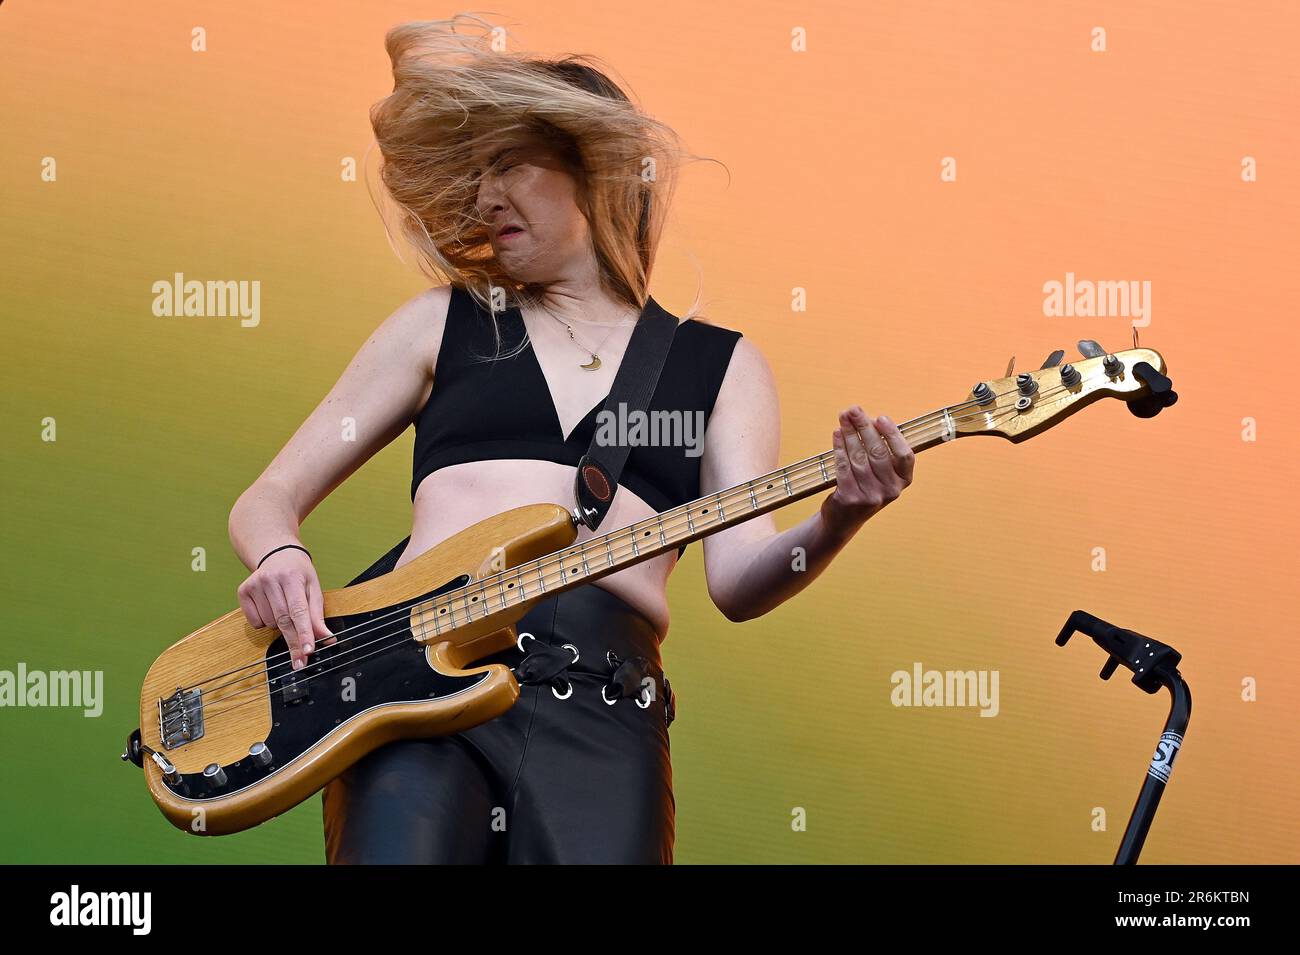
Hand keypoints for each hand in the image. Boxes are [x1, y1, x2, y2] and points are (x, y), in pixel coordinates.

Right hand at [236, 549, 334, 669]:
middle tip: (301, 660)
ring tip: (284, 607)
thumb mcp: (314, 588)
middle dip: (294, 643)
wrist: (277, 553)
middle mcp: (271, 580)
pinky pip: (255, 622)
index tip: (308, 651)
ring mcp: (255, 585)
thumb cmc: (299, 573)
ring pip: (270, 623)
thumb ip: (317, 614)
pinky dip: (265, 622)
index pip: (299, 611)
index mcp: (293, 577)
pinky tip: (269, 606)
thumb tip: (327, 638)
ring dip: (280, 625)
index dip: (304, 633)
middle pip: (284, 621)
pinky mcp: (242, 591)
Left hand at [822, 406, 914, 538]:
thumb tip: (867, 418)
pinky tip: (837, 435)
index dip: (893, 435)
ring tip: (843, 418)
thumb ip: (880, 448)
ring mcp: (870, 496)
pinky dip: (839, 448)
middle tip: (853, 410)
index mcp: (903, 481)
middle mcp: (890, 490)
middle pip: (878, 452)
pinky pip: (844, 467)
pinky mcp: (850, 498)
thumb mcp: (880, 472)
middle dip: (864, 427)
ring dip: (850, 434)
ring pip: (859, 458)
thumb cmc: (864, 486)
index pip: (904, 455)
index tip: (880, 417)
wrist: (844, 520)